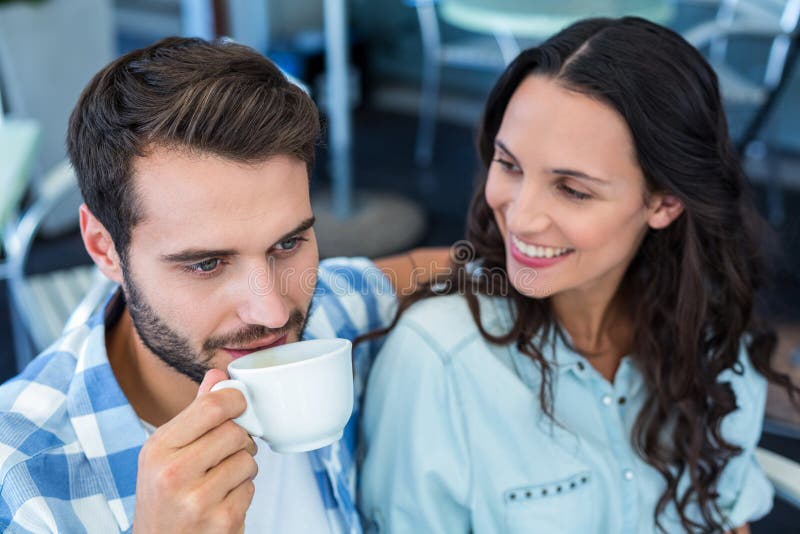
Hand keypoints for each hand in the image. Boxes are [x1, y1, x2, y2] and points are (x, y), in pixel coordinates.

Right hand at [133, 369, 257, 532]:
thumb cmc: (165, 497)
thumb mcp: (167, 453)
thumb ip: (195, 413)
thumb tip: (218, 374)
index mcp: (158, 448)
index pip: (212, 407)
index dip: (235, 400)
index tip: (239, 405)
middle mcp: (173, 473)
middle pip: (235, 432)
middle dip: (238, 441)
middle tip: (225, 454)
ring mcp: (197, 499)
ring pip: (248, 460)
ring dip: (242, 469)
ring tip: (219, 482)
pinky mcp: (222, 520)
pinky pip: (251, 488)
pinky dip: (242, 494)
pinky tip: (221, 502)